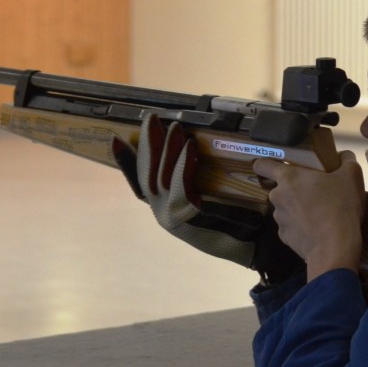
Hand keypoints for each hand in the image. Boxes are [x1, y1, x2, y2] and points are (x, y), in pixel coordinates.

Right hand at [111, 114, 261, 266]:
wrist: (251, 247)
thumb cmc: (236, 224)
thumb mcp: (207, 202)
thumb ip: (190, 185)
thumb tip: (185, 154)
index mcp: (164, 210)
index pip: (140, 182)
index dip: (126, 162)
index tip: (116, 140)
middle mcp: (162, 213)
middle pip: (148, 173)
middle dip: (148, 144)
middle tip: (150, 119)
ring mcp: (171, 216)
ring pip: (162, 176)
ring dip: (167, 149)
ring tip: (172, 127)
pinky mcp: (185, 217)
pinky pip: (180, 183)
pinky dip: (183, 163)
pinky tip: (189, 147)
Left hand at [252, 151, 365, 279]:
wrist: (335, 247)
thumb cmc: (340, 205)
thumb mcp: (352, 176)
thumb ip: (346, 160)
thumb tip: (343, 155)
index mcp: (288, 177)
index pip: (262, 165)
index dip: (266, 163)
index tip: (276, 165)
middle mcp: (277, 197)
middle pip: (279, 189)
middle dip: (294, 190)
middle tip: (314, 193)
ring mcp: (279, 219)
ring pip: (286, 209)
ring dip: (298, 209)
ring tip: (319, 215)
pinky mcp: (284, 238)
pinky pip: (291, 227)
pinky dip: (301, 227)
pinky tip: (317, 230)